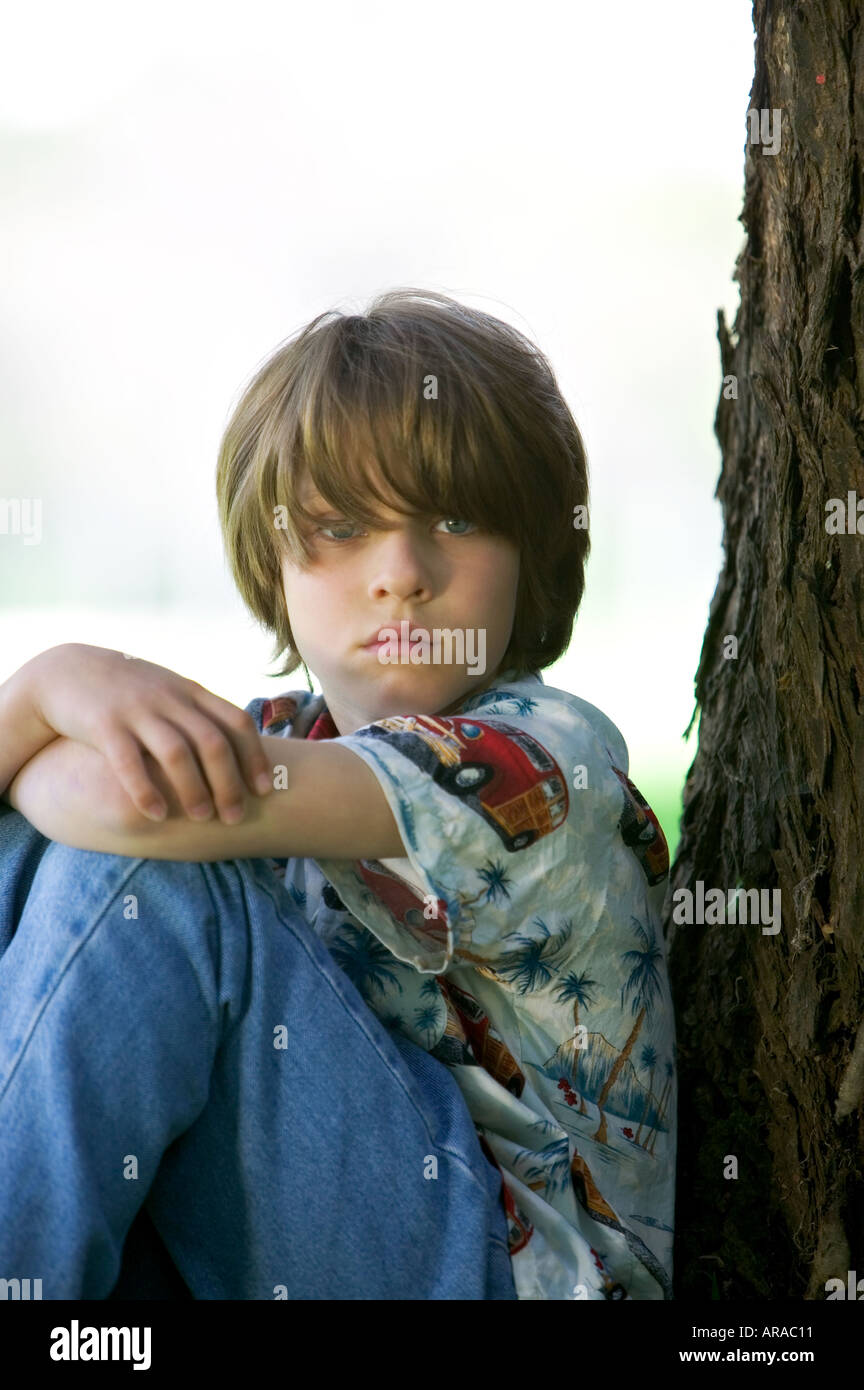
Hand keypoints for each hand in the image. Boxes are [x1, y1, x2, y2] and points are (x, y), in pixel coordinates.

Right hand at [30, 644, 272, 822]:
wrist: (65, 671)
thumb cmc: (127, 690)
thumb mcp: (170, 691)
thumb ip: (200, 713)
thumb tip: (242, 746)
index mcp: (190, 691)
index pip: (236, 721)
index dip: (254, 756)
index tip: (264, 789)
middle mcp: (168, 698)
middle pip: (212, 743)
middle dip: (229, 783)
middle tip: (236, 816)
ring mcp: (136, 710)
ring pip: (176, 752)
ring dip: (194, 789)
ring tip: (203, 818)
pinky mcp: (103, 725)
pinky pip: (128, 762)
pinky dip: (146, 790)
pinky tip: (157, 815)